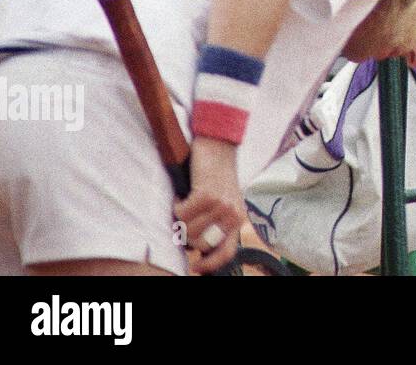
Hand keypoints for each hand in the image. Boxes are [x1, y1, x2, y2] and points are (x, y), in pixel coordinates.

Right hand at [175, 136, 245, 274]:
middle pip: (201, 243)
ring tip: (186, 203)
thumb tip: (198, 247)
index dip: (210, 264)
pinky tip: (182, 196)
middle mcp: (233, 215)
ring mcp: (221, 205)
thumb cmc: (216, 176)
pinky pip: (183, 213)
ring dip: (181, 218)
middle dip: (187, 234)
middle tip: (185, 219)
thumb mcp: (223, 202)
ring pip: (189, 230)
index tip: (196, 267)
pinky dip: (177, 206)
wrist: (219, 147)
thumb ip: (217, 223)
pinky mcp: (208, 195)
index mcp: (238, 219)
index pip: (227, 252)